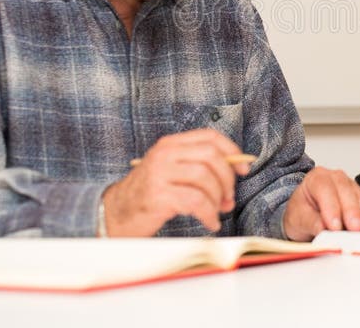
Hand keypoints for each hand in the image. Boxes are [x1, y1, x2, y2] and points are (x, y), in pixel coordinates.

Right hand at [102, 129, 251, 235]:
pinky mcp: (158, 195)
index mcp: (171, 144)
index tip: (243, 170)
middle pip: (211, 156)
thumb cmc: (150, 195)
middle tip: (228, 197)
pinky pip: (195, 201)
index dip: (232, 151)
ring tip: (217, 211)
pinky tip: (210, 222)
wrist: (116, 213)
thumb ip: (199, 168)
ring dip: (218, 198)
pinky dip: (209, 213)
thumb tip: (235, 174)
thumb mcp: (173, 173)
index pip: (210, 137)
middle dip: (227, 179)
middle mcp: (164, 154)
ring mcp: (159, 173)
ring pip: (204, 178)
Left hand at [282, 167, 359, 241]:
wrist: (306, 216)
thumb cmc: (301, 214)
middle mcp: (335, 178)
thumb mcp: (298, 219)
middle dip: (352, 211)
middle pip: (346, 190)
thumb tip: (323, 229)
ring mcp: (350, 186)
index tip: (334, 226)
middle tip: (355, 228)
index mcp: (316, 178)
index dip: (331, 208)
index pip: (325, 189)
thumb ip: (311, 222)